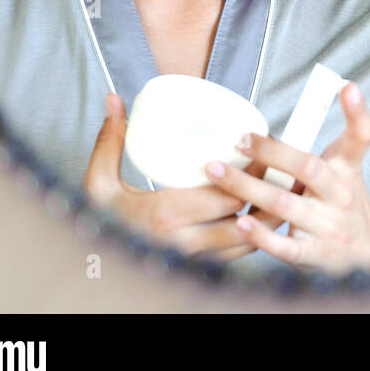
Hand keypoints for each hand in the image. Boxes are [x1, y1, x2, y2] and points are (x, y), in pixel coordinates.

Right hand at [82, 93, 284, 262]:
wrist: (94, 265)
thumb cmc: (101, 221)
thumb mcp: (99, 182)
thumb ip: (109, 141)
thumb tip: (114, 99)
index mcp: (164, 216)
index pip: (224, 197)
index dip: (248, 177)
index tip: (257, 155)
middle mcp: (183, 244)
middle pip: (241, 218)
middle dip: (262, 193)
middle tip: (272, 169)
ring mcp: (194, 262)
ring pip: (245, 243)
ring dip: (263, 219)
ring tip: (275, 192)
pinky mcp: (199, 272)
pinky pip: (236, 257)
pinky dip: (253, 238)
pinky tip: (262, 219)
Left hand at [204, 82, 369, 274]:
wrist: (364, 258)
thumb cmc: (344, 206)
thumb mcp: (345, 171)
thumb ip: (331, 140)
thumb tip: (327, 94)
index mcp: (348, 170)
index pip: (361, 136)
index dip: (357, 113)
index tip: (347, 87)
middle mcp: (340, 196)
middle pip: (308, 168)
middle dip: (272, 152)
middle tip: (239, 140)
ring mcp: (327, 226)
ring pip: (285, 205)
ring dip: (247, 187)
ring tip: (215, 171)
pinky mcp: (312, 254)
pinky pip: (285, 246)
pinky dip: (262, 235)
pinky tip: (240, 222)